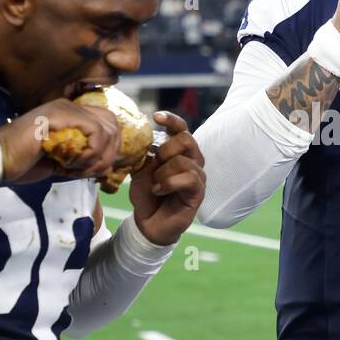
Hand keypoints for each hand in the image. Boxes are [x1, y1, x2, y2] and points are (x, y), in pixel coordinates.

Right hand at [0, 99, 120, 182]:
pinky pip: (95, 133)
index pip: (107, 123)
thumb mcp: (63, 162)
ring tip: (75, 170)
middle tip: (90, 171)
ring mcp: (65, 108)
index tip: (95, 169)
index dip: (109, 148)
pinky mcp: (60, 116)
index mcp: (70, 114)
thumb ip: (85, 160)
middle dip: (108, 153)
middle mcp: (70, 106)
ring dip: (97, 157)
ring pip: (106, 130)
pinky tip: (70, 164)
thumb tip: (109, 166)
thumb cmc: (24, 162)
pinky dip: (89, 154)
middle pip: (112, 124)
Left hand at [128, 111, 204, 245]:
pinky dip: (168, 183)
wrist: (147, 222)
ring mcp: (198, 177)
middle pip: (186, 139)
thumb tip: (142, 136)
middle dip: (165, 149)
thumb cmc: (147, 195)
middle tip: (155, 165)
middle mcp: (193, 161)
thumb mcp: (141, 169)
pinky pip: (189, 178)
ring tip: (155, 185)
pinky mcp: (198, 192)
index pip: (182, 129)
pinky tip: (159, 191)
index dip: (172, 120)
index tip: (156, 117)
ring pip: (184, 161)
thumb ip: (145, 152)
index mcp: (179, 152)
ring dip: (163, 173)